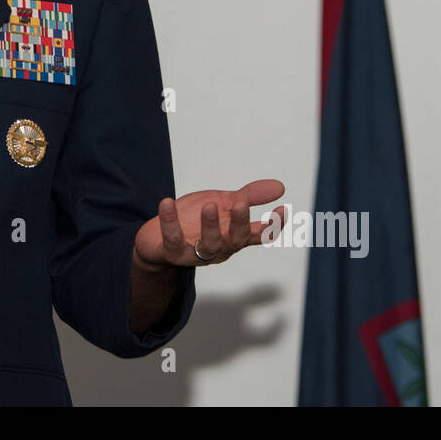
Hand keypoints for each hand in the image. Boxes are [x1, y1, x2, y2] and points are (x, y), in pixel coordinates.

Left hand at [133, 181, 287, 268]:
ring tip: (209, 205)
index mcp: (235, 236)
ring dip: (210, 226)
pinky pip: (172, 238)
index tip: (282, 209)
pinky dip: (169, 221)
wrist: (158, 239)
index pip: (261, 235)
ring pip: (209, 244)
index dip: (273, 225)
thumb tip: (280, 187)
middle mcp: (220, 247)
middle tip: (241, 204)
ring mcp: (197, 252)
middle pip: (236, 239)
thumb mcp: (224, 204)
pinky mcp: (173, 252)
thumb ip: (249, 196)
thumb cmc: (195, 220)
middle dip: (240, 223)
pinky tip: (167, 203)